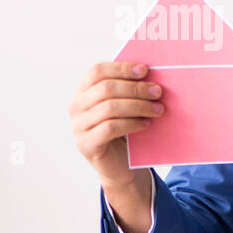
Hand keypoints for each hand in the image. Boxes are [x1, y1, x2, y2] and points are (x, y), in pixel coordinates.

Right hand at [68, 61, 164, 187]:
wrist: (119, 164)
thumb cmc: (123, 130)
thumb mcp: (124, 105)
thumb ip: (128, 89)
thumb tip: (148, 73)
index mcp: (82, 91)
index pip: (97, 71)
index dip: (121, 68)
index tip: (145, 70)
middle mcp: (75, 106)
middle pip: (105, 88)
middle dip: (135, 88)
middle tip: (157, 92)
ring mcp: (78, 126)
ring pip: (109, 107)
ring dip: (138, 106)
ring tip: (157, 109)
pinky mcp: (86, 144)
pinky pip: (110, 128)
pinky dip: (131, 123)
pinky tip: (145, 124)